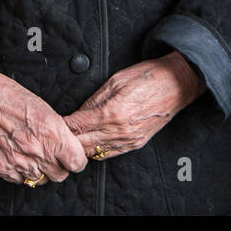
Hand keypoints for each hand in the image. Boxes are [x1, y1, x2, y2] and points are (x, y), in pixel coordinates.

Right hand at [0, 53, 88, 185]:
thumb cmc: (10, 96)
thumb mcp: (45, 108)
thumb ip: (59, 131)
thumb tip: (69, 146)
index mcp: (52, 133)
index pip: (76, 162)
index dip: (76, 159)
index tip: (72, 156)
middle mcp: (37, 150)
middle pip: (60, 175)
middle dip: (59, 166)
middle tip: (53, 154)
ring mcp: (18, 161)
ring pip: (40, 180)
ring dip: (41, 170)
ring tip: (33, 153)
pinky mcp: (1, 167)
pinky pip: (20, 180)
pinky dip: (22, 172)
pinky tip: (19, 155)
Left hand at [64, 52, 205, 159]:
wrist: (177, 84)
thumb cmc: (149, 77)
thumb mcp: (116, 80)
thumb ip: (94, 99)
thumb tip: (78, 113)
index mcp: (112, 112)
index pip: (77, 126)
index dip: (62, 125)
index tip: (52, 123)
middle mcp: (120, 130)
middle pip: (82, 143)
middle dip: (67, 139)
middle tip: (55, 135)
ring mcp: (129, 140)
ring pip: (94, 152)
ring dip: (80, 147)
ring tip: (70, 141)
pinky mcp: (136, 144)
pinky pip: (109, 154)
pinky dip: (96, 150)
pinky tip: (90, 143)